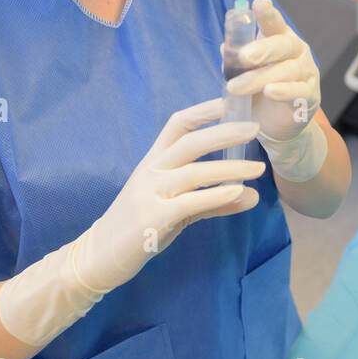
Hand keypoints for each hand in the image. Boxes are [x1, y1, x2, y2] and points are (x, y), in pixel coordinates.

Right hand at [75, 99, 262, 292]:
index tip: (231, 102)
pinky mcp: (150, 218)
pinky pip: (188, 202)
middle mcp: (150, 172)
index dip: (204, 111)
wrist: (99, 256)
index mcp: (154, 161)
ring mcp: (148, 194)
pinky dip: (215, 195)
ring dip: (230, 168)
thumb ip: (213, 200)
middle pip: (189, 142)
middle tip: (255, 127)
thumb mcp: (177, 208)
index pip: (178, 125)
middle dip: (224, 132)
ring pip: (193, 172)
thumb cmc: (140, 227)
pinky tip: (238, 193)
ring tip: (259, 169)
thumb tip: (252, 195)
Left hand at [224, 0, 320, 143]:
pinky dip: (284, 91)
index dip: (267, 13)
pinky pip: (298, 91)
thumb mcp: (245, 73)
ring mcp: (306, 73)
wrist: (277, 124)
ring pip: (286, 71)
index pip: (274, 23)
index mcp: (280, 40)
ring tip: (236, 88)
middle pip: (283, 45)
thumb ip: (236, 60)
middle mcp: (297, 52)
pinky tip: (270, 92)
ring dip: (259, 79)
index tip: (258, 3)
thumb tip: (224, 48)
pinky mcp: (311, 95)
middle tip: (243, 56)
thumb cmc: (260, 91)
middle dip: (262, 49)